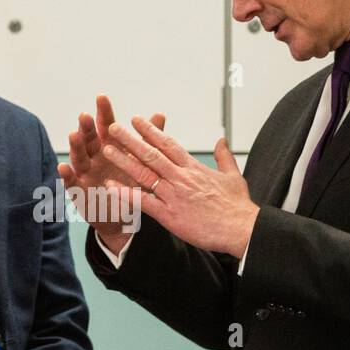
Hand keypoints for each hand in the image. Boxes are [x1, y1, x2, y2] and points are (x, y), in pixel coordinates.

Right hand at [57, 94, 165, 252]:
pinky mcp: (79, 192)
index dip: (103, 113)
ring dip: (75, 146)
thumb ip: (148, 139)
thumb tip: (159, 114)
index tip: (102, 96)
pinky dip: (67, 175)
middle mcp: (94, 157)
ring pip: (78, 157)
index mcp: (109, 147)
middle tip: (85, 115)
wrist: (124, 216)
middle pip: (88, 139)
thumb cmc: (130, 185)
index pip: (105, 126)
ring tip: (74, 135)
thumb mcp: (141, 162)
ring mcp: (85, 174)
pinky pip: (71, 183)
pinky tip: (64, 167)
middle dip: (86, 127)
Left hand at [102, 117, 258, 257]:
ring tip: (107, 149)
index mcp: (194, 168)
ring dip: (123, 160)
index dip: (150, 131)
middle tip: (113, 128)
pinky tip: (110, 186)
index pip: (168, 144)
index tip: (137, 121)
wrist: (242, 228)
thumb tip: (221, 141)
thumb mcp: (234, 175)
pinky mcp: (169, 215)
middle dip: (130, 140)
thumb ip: (224, 156)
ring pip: (144, 173)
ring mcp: (174, 195)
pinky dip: (126, 193)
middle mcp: (181, 178)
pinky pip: (143, 201)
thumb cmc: (238, 206)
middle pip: (151, 154)